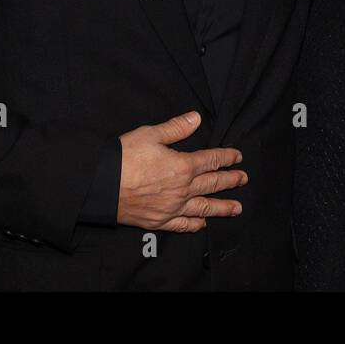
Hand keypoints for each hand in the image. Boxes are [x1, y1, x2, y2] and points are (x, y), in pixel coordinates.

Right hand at [117, 111, 247, 231]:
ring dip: (222, 207)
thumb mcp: (150, 134)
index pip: (211, 160)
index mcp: (183, 166)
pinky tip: (203, 225)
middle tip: (243, 179)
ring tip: (237, 208)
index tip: (237, 156)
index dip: (226, 157)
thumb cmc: (124, 157)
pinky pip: (182, 225)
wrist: (101, 186)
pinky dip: (195, 225)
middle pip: (212, 183)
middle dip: (230, 180)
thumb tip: (196, 118)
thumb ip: (176, 128)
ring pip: (204, 207)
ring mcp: (172, 208)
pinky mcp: (159, 221)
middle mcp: (182, 190)